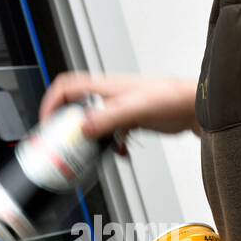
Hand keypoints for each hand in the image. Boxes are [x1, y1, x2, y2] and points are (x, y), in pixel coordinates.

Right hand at [39, 72, 198, 151]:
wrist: (193, 107)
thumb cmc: (170, 98)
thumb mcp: (134, 109)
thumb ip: (107, 119)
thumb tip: (83, 129)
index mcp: (104, 87)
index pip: (66, 87)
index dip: (51, 103)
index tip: (47, 124)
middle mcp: (109, 95)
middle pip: (77, 109)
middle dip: (70, 128)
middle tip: (68, 146)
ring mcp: (119, 108)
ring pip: (94, 125)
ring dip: (93, 141)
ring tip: (95, 154)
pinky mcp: (130, 120)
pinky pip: (111, 135)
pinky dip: (112, 147)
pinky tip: (121, 153)